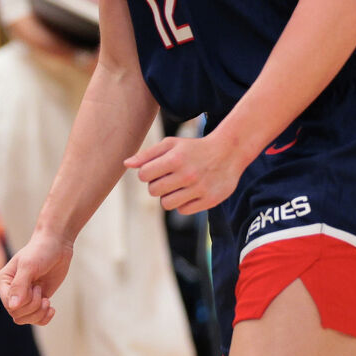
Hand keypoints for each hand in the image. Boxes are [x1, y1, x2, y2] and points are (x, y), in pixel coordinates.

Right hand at [0, 230, 72, 325]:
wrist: (57, 244)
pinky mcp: (37, 300)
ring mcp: (24, 296)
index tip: (36, 287)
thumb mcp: (29, 266)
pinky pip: (36, 319)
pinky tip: (51, 308)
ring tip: (47, 300)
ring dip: (39, 313)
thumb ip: (20, 286)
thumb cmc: (40, 250)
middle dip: (33, 307)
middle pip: (17, 314)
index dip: (24, 302)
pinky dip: (44, 318)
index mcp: (3, 282)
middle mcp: (11, 291)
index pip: (9, 305)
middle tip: (41, 291)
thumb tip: (12, 306)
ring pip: (25, 319)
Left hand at [124, 132, 247, 214]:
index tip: (155, 170)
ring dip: (168, 196)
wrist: (228, 152)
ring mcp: (200, 188)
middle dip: (157, 185)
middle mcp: (188, 174)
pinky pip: (183, 210)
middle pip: (153, 191)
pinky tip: (190, 192)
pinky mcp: (210, 200)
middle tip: (168, 178)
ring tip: (178, 186)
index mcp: (176, 159)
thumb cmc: (193, 148)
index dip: (146, 174)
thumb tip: (126, 164)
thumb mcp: (171, 144)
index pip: (144, 176)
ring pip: (166, 204)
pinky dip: (183, 203)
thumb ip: (147, 154)